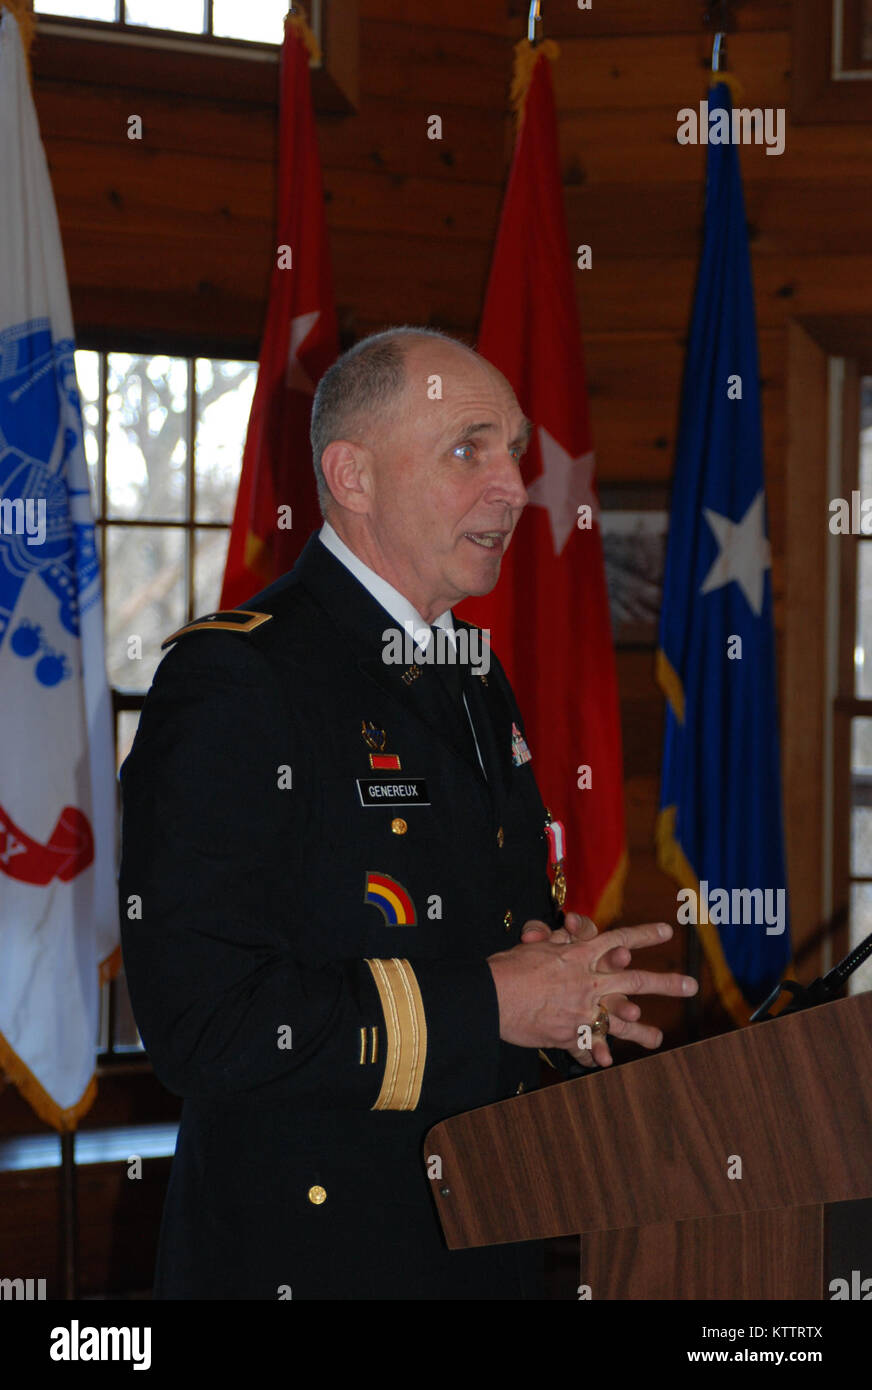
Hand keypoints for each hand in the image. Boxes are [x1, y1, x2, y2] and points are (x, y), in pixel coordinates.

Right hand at [489, 918, 696, 1065]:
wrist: (490, 996)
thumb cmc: (509, 966)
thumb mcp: (538, 944)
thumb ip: (562, 939)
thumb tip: (574, 927)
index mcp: (580, 954)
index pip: (618, 938)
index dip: (644, 935)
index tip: (667, 932)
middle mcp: (588, 981)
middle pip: (634, 980)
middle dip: (665, 983)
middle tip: (691, 985)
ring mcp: (581, 1009)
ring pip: (619, 1019)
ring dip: (641, 1030)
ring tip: (658, 1039)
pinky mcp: (568, 1033)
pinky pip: (589, 1044)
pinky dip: (597, 1053)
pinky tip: (608, 1063)